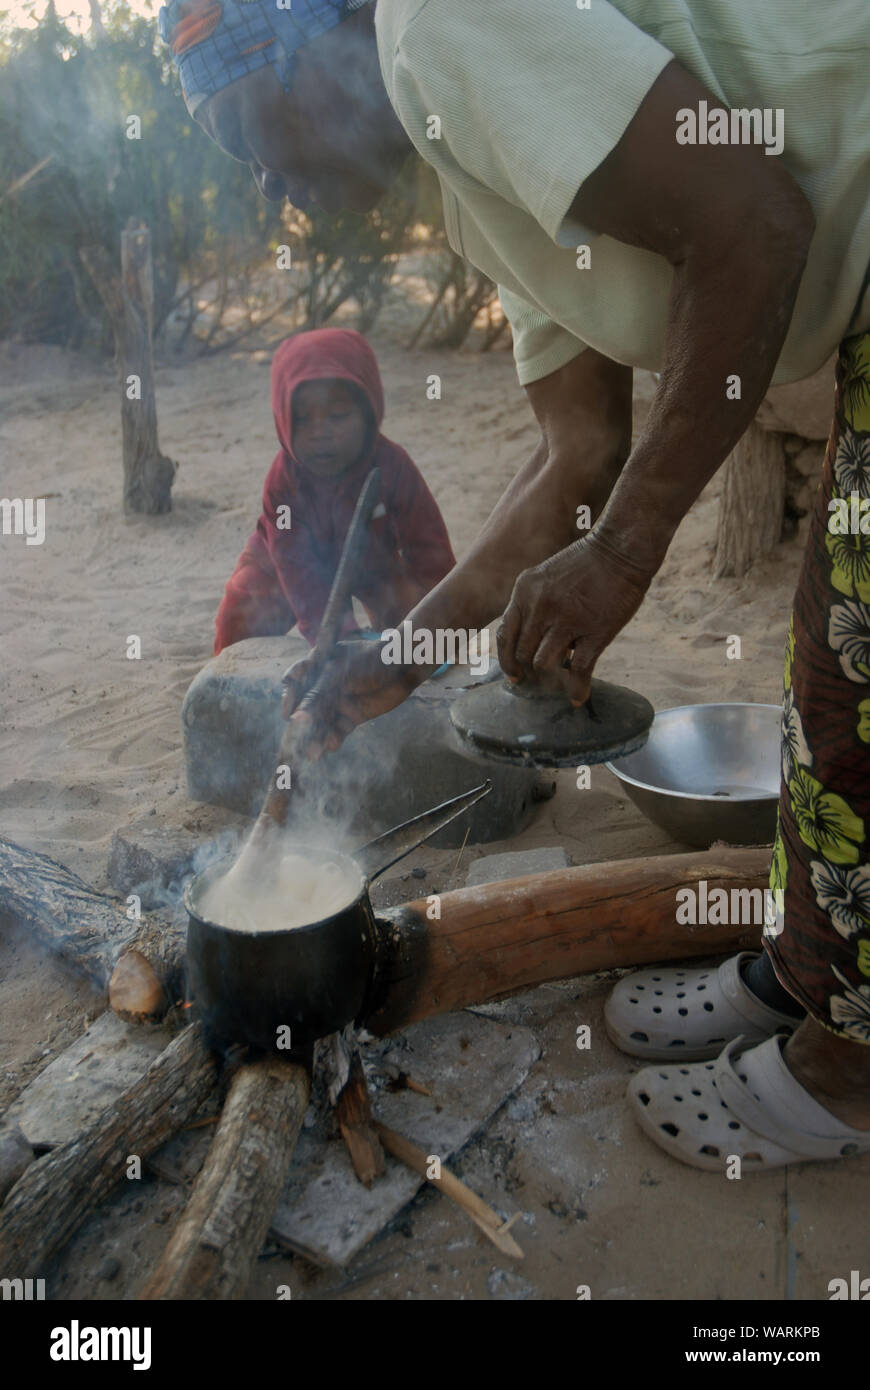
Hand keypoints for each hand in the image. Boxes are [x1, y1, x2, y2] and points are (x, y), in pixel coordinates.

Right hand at [280, 639, 419, 756]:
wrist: (405, 666)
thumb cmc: (371, 660)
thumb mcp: (340, 676)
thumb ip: (318, 698)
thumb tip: (295, 720)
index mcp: (317, 665)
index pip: (295, 681)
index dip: (290, 699)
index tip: (288, 716)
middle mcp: (324, 684)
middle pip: (308, 707)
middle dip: (304, 726)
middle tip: (296, 746)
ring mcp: (339, 700)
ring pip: (323, 721)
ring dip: (318, 737)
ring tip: (314, 753)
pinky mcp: (352, 715)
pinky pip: (338, 729)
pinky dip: (334, 739)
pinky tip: (332, 745)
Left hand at [497, 530, 653, 704]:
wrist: (621, 549)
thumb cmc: (587, 561)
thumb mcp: (547, 575)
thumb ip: (534, 603)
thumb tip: (530, 638)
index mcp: (524, 591)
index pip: (505, 635)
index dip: (507, 660)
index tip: (515, 674)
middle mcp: (539, 606)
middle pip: (522, 654)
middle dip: (529, 673)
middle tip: (539, 683)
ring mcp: (566, 620)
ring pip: (544, 664)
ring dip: (551, 677)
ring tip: (560, 682)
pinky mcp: (594, 632)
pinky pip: (579, 671)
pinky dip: (577, 689)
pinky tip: (578, 698)